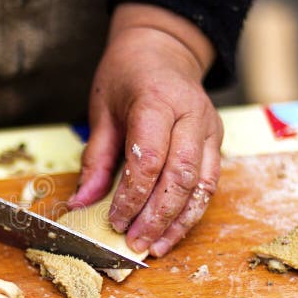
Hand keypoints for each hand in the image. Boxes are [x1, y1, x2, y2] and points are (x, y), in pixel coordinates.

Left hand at [69, 3, 222, 257]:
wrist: (162, 50)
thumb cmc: (126, 77)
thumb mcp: (101, 111)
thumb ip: (94, 159)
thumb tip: (81, 202)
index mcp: (156, 101)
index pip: (149, 158)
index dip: (132, 196)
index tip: (114, 221)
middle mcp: (191, 115)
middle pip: (180, 176)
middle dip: (157, 216)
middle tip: (135, 244)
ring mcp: (209, 128)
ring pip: (202, 185)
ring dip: (179, 222)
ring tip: (157, 247)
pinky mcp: (217, 142)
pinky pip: (209, 183)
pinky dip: (192, 212)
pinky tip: (173, 231)